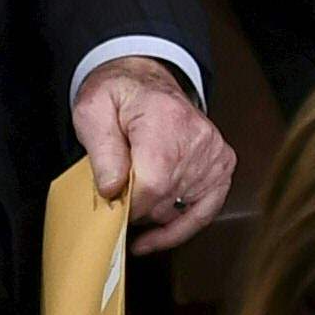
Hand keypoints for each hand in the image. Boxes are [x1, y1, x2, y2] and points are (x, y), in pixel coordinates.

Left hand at [70, 54, 235, 252]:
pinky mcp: (222, 165)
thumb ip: (101, 151)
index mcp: (166, 119)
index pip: (151, 184)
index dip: (127, 205)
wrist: (145, 80)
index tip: (112, 204)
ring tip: (132, 205)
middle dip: (135, 209)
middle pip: (164, 200)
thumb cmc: (118, 95)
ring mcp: (214, 153)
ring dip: (153, 216)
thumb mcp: (92, 112)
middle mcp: (197, 136)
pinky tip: (158, 234)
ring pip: (180, 210)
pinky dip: (180, 227)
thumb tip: (113, 190)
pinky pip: (205, 211)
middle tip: (116, 198)